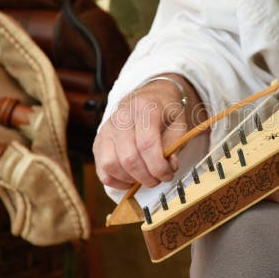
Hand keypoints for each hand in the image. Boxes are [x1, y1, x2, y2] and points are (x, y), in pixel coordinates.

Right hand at [93, 74, 200, 188]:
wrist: (150, 97)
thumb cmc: (166, 112)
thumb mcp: (179, 123)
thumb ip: (175, 145)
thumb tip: (168, 167)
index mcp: (145, 107)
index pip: (147, 143)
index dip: (158, 166)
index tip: (167, 175)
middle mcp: (121, 116)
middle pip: (128, 157)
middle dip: (146, 176)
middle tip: (158, 179)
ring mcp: (107, 128)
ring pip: (111, 164)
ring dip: (131, 179)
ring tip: (145, 178)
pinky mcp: (99, 141)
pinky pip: (101, 168)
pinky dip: (115, 180)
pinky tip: (130, 179)